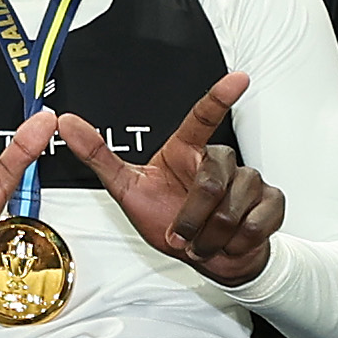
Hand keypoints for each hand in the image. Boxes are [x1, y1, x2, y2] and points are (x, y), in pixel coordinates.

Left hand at [54, 74, 279, 286]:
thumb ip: (98, 156)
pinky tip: (229, 243)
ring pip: (233, 206)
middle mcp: (220, 161)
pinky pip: (255, 222)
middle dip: (193, 217)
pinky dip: (236, 242)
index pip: (204, 116)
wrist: (204, 259)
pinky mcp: (271, 203)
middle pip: (213, 180)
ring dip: (212, 235)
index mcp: (187, 151)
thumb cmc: (167, 220)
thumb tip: (67, 123)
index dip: (221, 96)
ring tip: (202, 241)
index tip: (239, 78)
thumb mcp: (126, 190)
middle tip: (182, 235)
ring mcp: (249, 180)